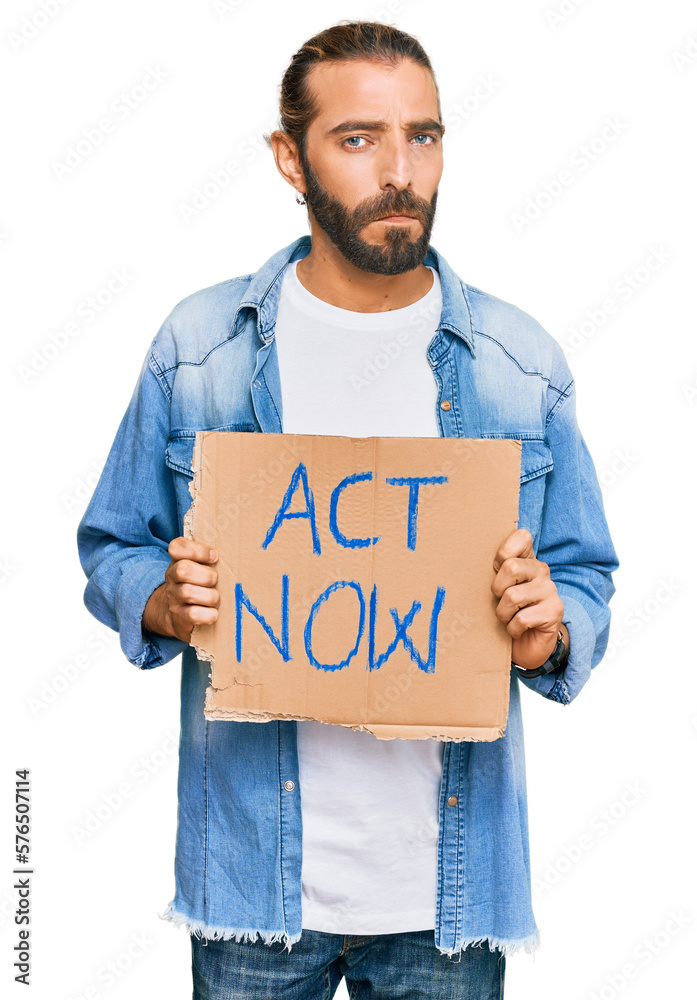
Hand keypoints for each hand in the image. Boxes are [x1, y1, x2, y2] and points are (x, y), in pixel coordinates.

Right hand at [142, 537, 219, 642]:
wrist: (177, 616)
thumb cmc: (197, 586)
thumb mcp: (200, 568)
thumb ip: (210, 557)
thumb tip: (233, 555)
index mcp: (178, 561)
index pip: (177, 547)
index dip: (198, 551)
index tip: (214, 557)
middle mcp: (172, 578)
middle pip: (183, 570)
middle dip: (207, 576)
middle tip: (216, 582)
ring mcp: (173, 599)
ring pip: (188, 592)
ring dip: (210, 597)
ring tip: (216, 600)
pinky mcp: (179, 618)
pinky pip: (193, 614)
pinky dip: (209, 614)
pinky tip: (214, 613)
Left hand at [491, 528, 566, 670]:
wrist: (528, 645)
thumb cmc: (509, 612)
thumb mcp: (499, 588)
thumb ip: (494, 570)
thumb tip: (470, 558)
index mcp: (527, 560)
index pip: (521, 537)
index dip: (503, 552)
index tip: (496, 569)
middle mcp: (542, 571)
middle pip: (511, 567)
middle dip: (497, 589)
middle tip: (501, 601)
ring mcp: (551, 590)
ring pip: (512, 596)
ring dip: (503, 613)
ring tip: (509, 617)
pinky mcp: (554, 611)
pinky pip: (522, 618)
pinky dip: (513, 628)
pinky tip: (518, 629)